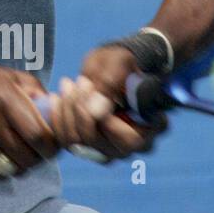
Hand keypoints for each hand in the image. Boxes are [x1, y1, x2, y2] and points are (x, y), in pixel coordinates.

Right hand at [0, 64, 59, 179]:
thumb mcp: (8, 75)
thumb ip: (35, 90)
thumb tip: (55, 110)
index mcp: (4, 97)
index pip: (38, 135)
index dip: (52, 147)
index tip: (54, 147)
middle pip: (27, 156)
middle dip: (40, 158)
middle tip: (41, 153)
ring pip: (13, 167)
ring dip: (24, 165)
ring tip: (24, 155)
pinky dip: (6, 170)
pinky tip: (6, 158)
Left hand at [47, 44, 168, 161]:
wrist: (113, 67)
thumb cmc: (122, 63)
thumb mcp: (119, 63)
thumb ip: (111, 83)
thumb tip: (95, 112)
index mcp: (155, 126)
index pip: (129, 139)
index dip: (105, 119)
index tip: (90, 86)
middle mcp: (134, 145)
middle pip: (101, 144)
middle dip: (82, 111)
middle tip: (79, 81)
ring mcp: (111, 149)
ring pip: (80, 145)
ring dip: (68, 112)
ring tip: (68, 84)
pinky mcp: (89, 146)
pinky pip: (67, 142)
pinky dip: (58, 119)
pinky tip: (58, 96)